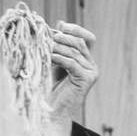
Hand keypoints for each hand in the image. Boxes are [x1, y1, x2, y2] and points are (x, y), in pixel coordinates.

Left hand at [40, 21, 98, 135]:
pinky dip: (59, 58)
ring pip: (74, 51)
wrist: (53, 112)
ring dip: (57, 47)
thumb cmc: (52, 89)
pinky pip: (72, 62)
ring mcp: (91, 73)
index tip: (60, 26)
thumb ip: (59, 46)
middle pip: (80, 42)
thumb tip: (59, 23)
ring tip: (44, 47)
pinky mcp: (87, 79)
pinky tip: (49, 58)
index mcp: (86, 61)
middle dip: (63, 37)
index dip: (75, 29)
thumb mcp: (55, 63)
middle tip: (47, 37)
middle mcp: (92, 66)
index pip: (87, 38)